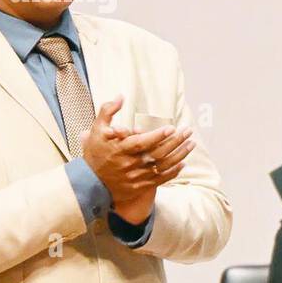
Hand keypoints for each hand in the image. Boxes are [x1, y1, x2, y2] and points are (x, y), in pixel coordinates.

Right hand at [81, 97, 194, 221]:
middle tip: (188, 131)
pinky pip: (161, 179)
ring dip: (179, 154)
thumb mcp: (96, 130)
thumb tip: (120, 96)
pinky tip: (183, 162)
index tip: (171, 128)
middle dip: (175, 141)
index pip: (141, 142)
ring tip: (191, 143)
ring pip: (163, 165)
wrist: (90, 183)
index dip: (157, 136)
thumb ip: (108, 111)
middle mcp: (130, 164)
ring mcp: (137, 176)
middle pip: (157, 153)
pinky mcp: (141, 186)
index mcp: (120, 149)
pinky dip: (173, 171)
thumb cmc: (95, 153)